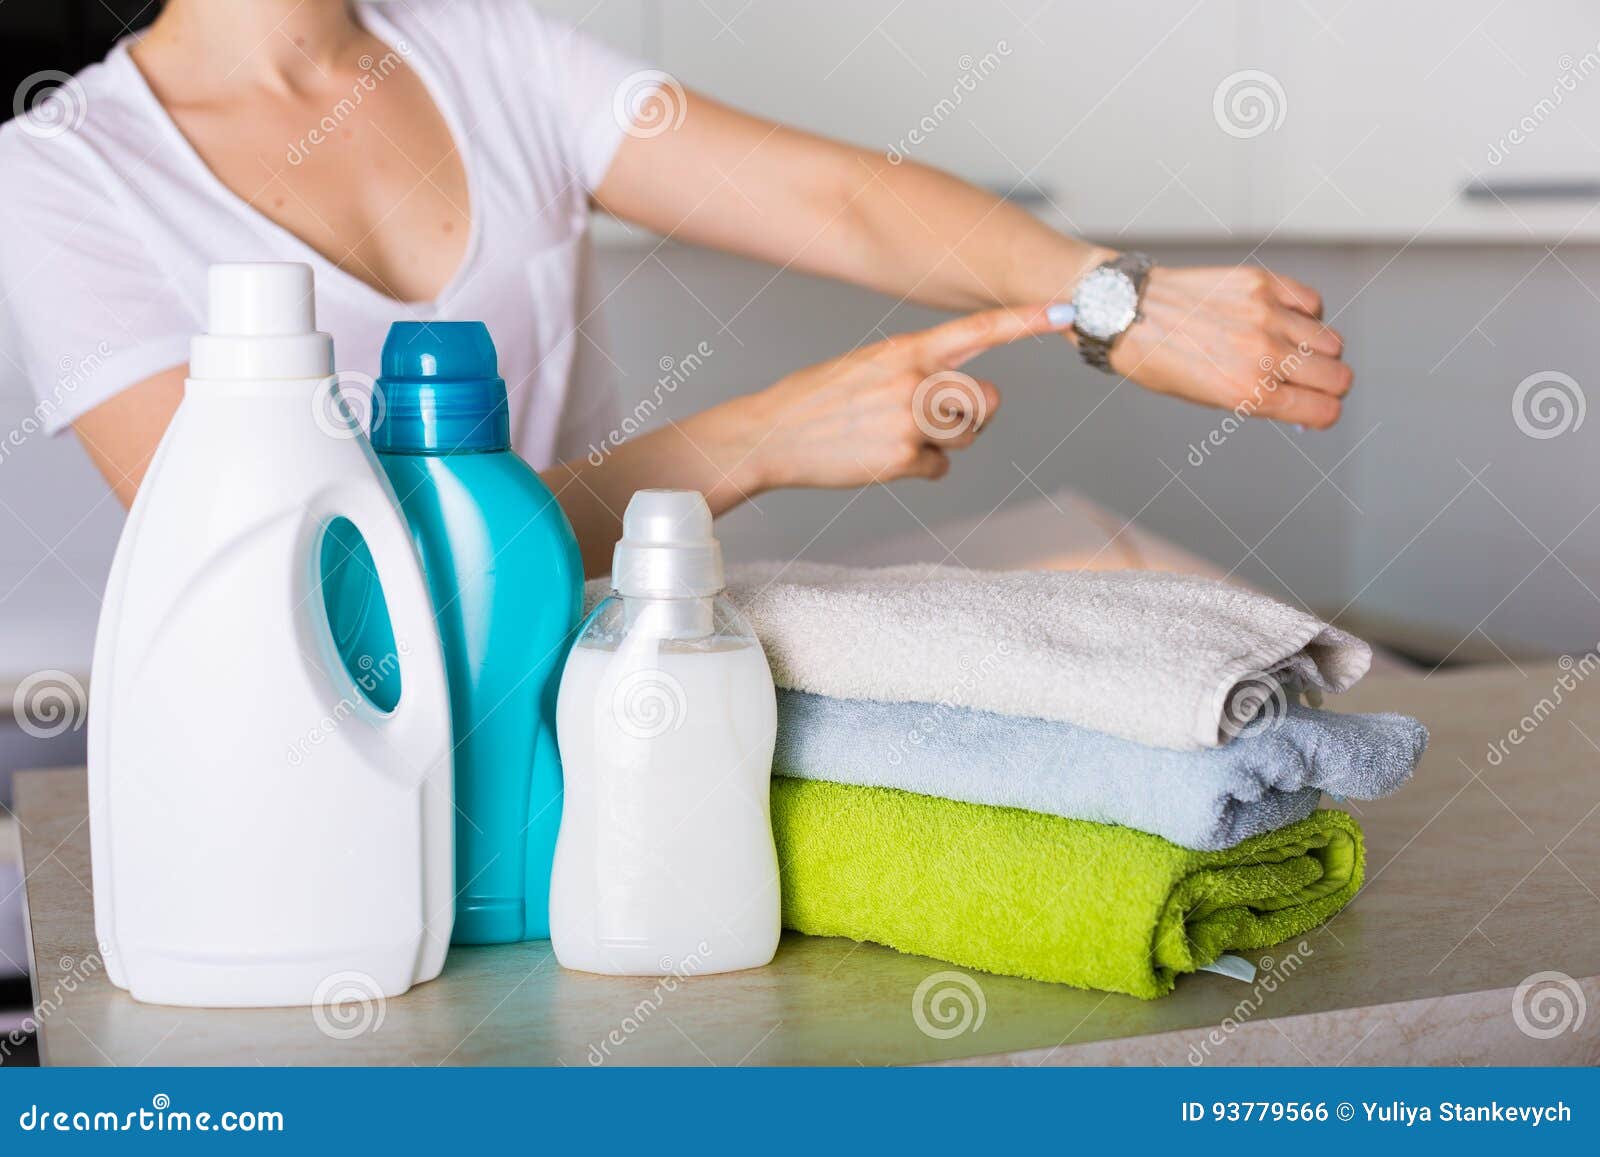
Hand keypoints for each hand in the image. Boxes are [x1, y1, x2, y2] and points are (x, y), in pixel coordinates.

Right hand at [732, 305, 1067, 490]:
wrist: (769, 435)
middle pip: (986, 398)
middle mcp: (914, 380)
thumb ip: (918, 371)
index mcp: (905, 349)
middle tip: (935, 418)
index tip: (1066, 310)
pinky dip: (917, 468)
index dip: (1026, 320)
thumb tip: (965, 395)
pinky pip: (939, 467)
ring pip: (967, 436)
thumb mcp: (868, 366)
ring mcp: (911, 420)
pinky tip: (879, 457)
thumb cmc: (818, 401)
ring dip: (943, 442)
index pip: (977, 329)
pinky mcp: (903, 457)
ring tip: (893, 435)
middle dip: (973, 413)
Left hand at [1106, 265, 1351, 428]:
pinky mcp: (1262, 283)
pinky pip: (1312, 302)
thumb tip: (1306, 402)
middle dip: (1329, 386)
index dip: (1325, 414)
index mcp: (1248, 392)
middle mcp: (1263, 354)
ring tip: (1289, 350)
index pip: (1323, 410)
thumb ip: (1260, 398)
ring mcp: (1265, 315)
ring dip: (1319, 351)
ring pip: (1331, 341)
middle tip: (1310, 382)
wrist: (1130, 311)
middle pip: (1338, 377)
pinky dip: (1306, 314)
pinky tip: (1283, 319)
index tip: (1319, 410)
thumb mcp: (1207, 396)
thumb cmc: (1161, 360)